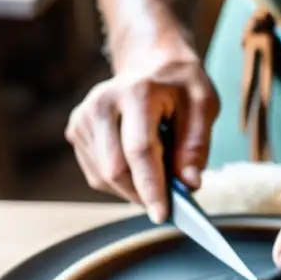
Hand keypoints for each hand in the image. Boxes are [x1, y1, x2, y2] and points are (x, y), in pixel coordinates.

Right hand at [66, 40, 218, 222]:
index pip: (139, 150)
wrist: (150, 64)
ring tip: (156, 168)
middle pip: (115, 169)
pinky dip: (121, 181)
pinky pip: (98, 175)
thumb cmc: (179, 87)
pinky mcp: (76, 131)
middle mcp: (102, 103)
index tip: (162, 215)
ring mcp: (84, 117)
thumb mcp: (204, 106)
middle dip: (142, 193)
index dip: (151, 187)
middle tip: (169, 200)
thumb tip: (189, 183)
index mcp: (136, 92)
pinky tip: (137, 163)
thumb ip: (197, 144)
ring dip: (133, 188)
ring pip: (104, 177)